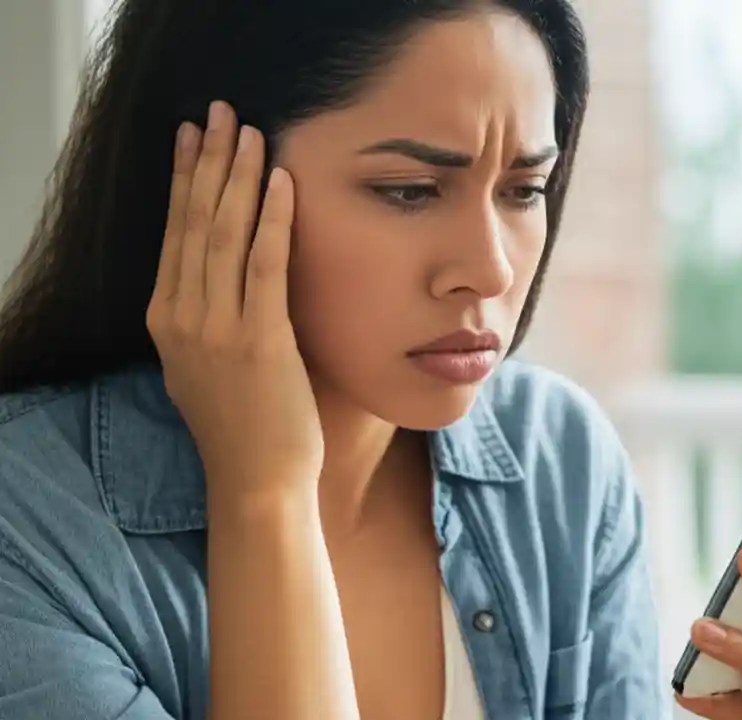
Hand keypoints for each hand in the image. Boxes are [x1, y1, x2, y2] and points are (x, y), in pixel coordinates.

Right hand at [147, 100, 323, 502]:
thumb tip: (236, 277)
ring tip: (250, 130)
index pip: (174, 233)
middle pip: (193, 221)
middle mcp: (182, 319)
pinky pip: (264, 266)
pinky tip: (281, 180)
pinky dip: (272, 219)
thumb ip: (216, 318)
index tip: (195, 135)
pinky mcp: (259, 342)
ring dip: (237, 176)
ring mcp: (217, 330)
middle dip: (209, 161)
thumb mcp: (212, 366)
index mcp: (168, 321)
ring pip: (222, 233)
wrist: (259, 484)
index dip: (185, 179)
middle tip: (222, 112)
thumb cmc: (248, 428)